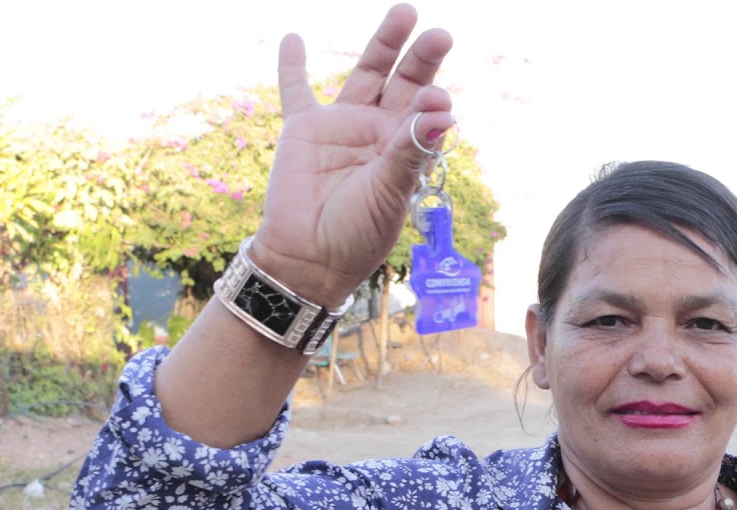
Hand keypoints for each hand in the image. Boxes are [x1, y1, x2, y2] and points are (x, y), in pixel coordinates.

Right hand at [251, 3, 453, 306]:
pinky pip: (296, 90)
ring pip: (366, 73)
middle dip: (422, 57)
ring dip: (384, 44)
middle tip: (440, 34)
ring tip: (404, 13)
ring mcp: (342, 127)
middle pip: (405, 82)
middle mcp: (378, 132)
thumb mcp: (390, 191)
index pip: (426, 112)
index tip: (439, 101)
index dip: (433, 102)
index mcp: (406, 150)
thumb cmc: (358, 232)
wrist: (309, 258)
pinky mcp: (303, 129)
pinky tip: (293, 38)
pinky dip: (292, 65)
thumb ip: (410, 150)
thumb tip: (444, 113)